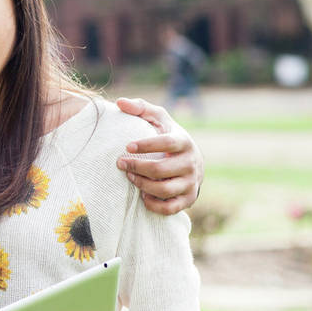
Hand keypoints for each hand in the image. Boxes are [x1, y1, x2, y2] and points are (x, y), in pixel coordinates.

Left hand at [115, 97, 202, 215]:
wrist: (190, 161)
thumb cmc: (168, 136)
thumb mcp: (158, 119)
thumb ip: (140, 108)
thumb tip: (119, 102)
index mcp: (184, 142)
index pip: (167, 143)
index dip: (146, 145)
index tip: (127, 146)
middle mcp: (191, 163)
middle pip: (160, 169)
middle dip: (136, 167)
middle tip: (120, 163)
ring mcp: (191, 183)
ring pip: (163, 190)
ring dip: (141, 185)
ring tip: (129, 176)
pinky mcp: (188, 199)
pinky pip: (169, 208)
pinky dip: (153, 204)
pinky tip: (142, 196)